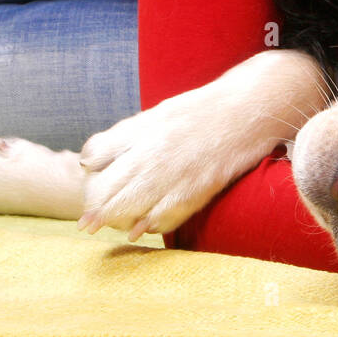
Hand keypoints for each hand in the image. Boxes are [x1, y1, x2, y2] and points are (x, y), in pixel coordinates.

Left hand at [76, 90, 242, 241]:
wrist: (250, 106)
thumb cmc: (203, 110)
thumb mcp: (158, 113)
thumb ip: (125, 135)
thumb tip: (87, 160)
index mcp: (141, 128)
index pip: (95, 156)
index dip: (88, 176)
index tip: (88, 189)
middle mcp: (152, 150)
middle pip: (109, 188)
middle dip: (96, 209)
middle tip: (88, 223)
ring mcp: (174, 171)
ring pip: (131, 206)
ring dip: (116, 221)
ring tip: (109, 230)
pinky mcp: (198, 186)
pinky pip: (166, 215)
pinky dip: (151, 225)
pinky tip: (143, 230)